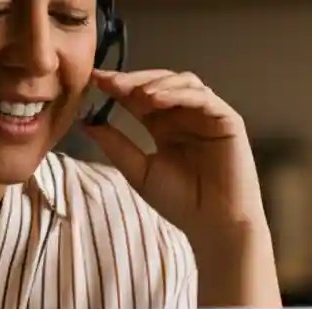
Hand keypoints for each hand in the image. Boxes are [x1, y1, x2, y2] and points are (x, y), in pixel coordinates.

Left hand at [82, 69, 268, 245]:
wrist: (213, 225)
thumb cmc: (179, 202)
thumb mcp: (138, 171)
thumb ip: (116, 145)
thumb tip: (85, 122)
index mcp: (163, 127)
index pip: (138, 99)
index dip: (117, 87)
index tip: (93, 80)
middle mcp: (184, 116)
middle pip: (159, 84)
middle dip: (133, 80)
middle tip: (110, 81)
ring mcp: (206, 115)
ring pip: (182, 83)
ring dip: (157, 83)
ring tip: (135, 93)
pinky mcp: (226, 119)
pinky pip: (203, 97)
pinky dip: (179, 93)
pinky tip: (157, 98)